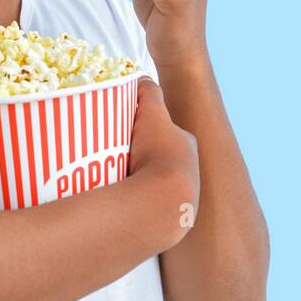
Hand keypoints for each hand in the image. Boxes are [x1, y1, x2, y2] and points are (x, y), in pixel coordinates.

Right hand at [126, 76, 199, 242]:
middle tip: (114, 157)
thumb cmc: (159, 155)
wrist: (163, 204)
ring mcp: (181, 200)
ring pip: (154, 186)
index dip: (148, 129)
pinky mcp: (168, 222)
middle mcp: (190, 173)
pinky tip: (117, 205)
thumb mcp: (153, 114)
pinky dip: (133, 205)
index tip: (128, 133)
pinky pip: (146, 209)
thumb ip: (149, 93)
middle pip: (161, 160)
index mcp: (187, 146)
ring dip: (137, 184)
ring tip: (111, 182)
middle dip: (141, 158)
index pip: (168, 132)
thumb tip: (141, 78)